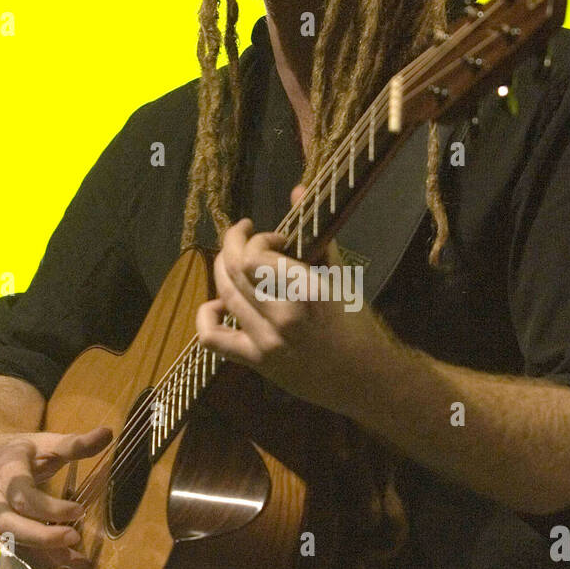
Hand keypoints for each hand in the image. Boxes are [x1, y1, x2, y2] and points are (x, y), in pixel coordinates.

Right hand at [0, 426, 111, 568]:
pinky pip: (20, 558)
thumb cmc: (21, 453)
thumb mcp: (45, 443)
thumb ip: (75, 444)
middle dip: (41, 536)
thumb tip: (108, 433)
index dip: (48, 507)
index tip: (79, 511)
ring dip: (44, 564)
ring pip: (13, 547)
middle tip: (73, 539)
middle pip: (9, 524)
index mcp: (3, 471)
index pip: (21, 493)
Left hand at [195, 186, 384, 412]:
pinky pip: (213, 339)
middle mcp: (281, 317)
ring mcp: (265, 342)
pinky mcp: (255, 362)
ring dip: (223, 269)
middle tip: (242, 232)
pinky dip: (206, 316)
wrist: (362, 379)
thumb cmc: (357, 325)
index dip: (258, 239)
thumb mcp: (341, 278)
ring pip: (223, 295)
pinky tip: (218, 304)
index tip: (276, 237)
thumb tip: (297, 189)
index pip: (256, 256)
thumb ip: (315, 236)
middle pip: (234, 270)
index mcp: (307, 292)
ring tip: (235, 259)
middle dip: (234, 242)